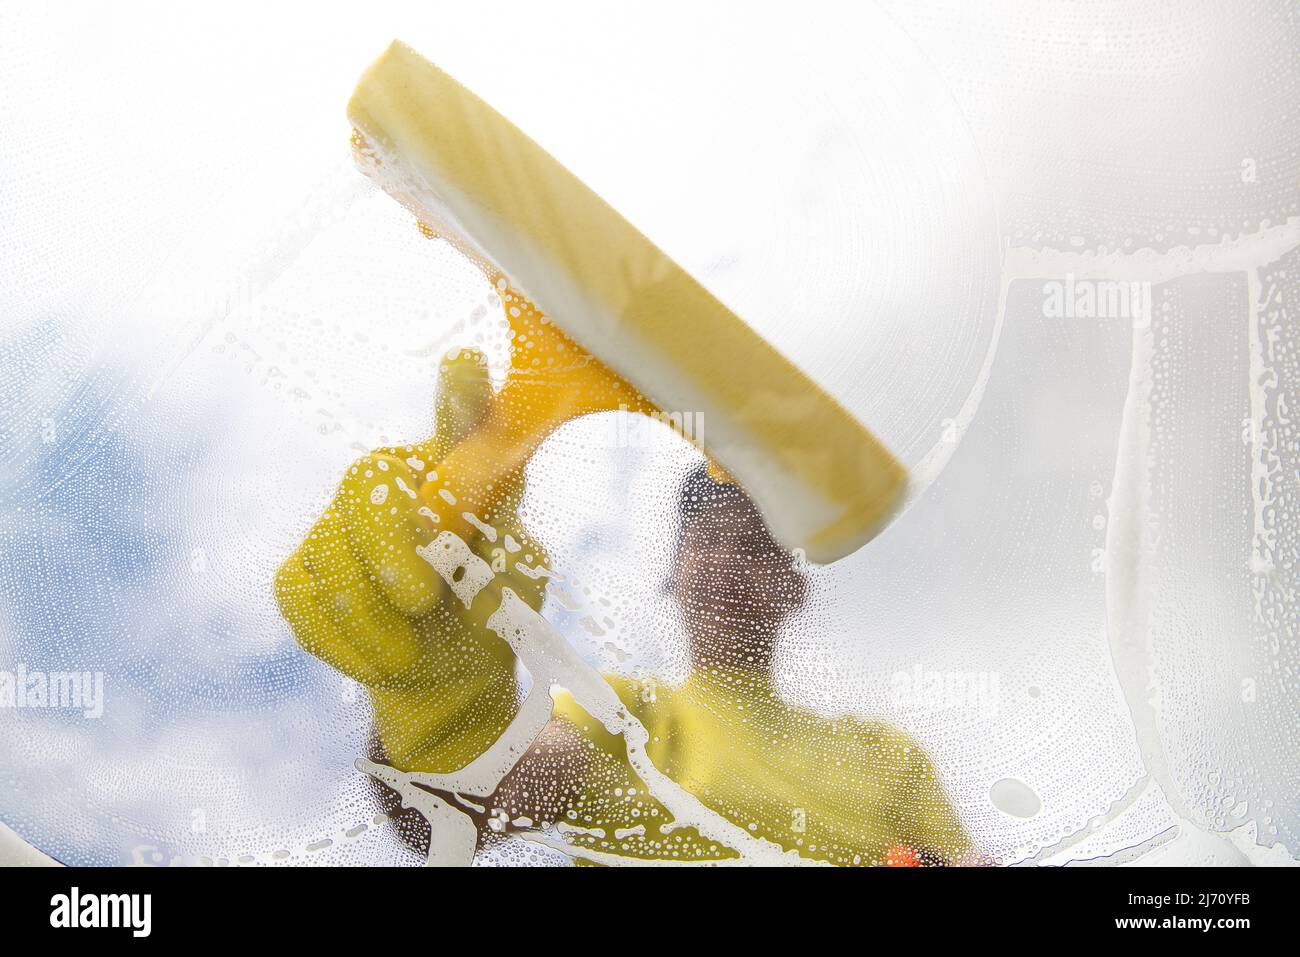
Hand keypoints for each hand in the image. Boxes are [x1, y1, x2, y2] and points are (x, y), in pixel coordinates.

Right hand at [275, 282, 653, 773]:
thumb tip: (444, 528)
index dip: (461, 395)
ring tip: (412, 651)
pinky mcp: (299, 571)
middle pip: (368, 482)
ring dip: (377, 620)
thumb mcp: (516, 581)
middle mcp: (394, 480)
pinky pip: (304, 599)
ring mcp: (337, 522)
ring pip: (333, 555)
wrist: (450, 686)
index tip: (465, 367)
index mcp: (460, 471)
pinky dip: (346, 643)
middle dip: (390, 546)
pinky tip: (381, 658)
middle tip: (423, 601)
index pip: (462, 422)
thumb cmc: (491, 615)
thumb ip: (494, 550)